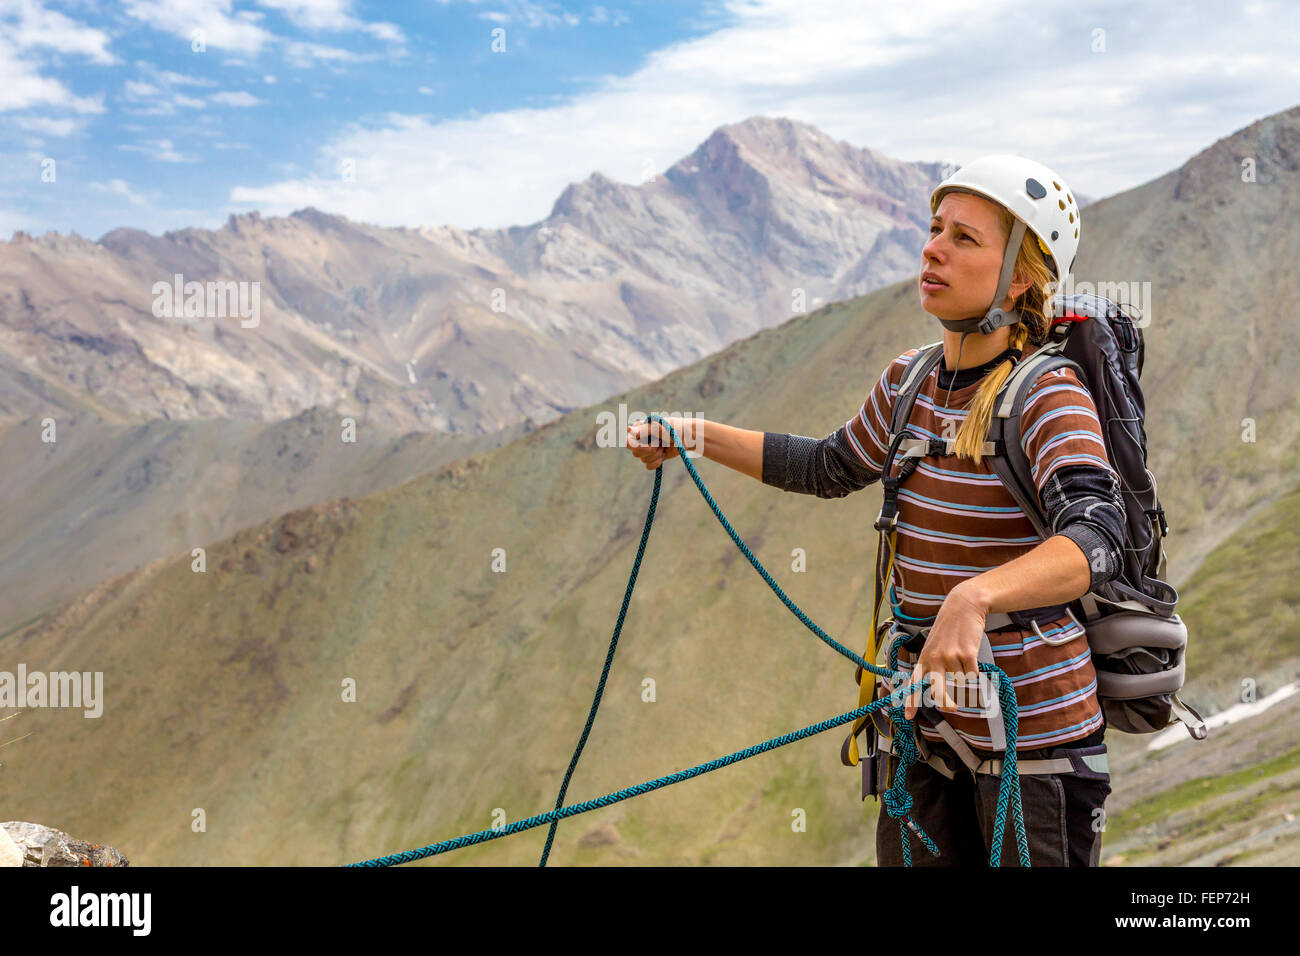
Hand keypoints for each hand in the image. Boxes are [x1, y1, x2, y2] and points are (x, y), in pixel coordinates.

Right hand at [625, 417, 686, 469]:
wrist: (689, 438)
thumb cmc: (674, 428)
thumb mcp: (658, 427)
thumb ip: (643, 430)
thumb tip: (628, 429)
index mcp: (641, 428)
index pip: (629, 440)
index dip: (636, 446)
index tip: (648, 446)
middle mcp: (642, 439)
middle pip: (635, 453)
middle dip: (649, 450)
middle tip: (660, 443)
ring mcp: (648, 449)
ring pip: (643, 459)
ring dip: (655, 455)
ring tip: (664, 446)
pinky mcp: (655, 457)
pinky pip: (648, 466)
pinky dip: (656, 462)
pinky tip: (664, 455)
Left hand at [904, 584, 988, 719]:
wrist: (962, 607)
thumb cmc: (949, 630)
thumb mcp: (934, 647)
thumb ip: (933, 666)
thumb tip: (937, 692)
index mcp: (923, 659)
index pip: (914, 684)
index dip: (910, 701)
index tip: (907, 717)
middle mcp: (934, 660)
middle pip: (938, 692)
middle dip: (945, 703)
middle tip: (953, 708)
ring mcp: (950, 657)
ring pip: (960, 681)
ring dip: (964, 673)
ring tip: (961, 655)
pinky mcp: (966, 654)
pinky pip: (972, 675)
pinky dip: (974, 670)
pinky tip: (970, 654)